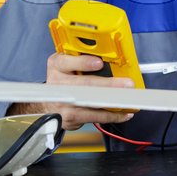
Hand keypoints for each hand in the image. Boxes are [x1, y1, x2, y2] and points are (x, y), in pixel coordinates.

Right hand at [8, 53, 135, 130]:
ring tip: (130, 100)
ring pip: (92, 103)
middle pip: (85, 84)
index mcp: (57, 66)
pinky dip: (112, 115)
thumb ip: (81, 58)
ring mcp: (65, 103)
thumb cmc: (61, 80)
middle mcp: (59, 84)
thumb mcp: (65, 64)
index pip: (67, 62)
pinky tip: (123, 113)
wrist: (47, 103)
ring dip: (115, 102)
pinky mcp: (71, 118)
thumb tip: (111, 57)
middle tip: (127, 84)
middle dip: (109, 84)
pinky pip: (95, 117)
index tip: (99, 63)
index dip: (83, 63)